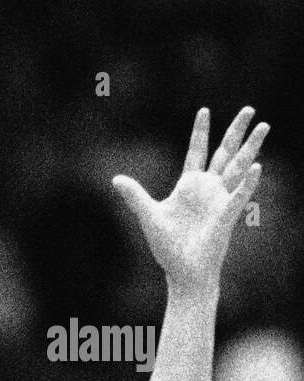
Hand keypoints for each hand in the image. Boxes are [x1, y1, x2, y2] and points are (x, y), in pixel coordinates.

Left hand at [113, 107, 267, 290]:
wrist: (182, 272)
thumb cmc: (168, 247)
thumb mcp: (148, 216)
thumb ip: (135, 196)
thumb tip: (116, 179)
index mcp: (189, 186)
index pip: (196, 152)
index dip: (200, 132)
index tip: (204, 110)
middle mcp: (208, 189)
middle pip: (224, 153)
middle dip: (235, 131)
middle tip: (249, 108)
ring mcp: (220, 200)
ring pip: (238, 167)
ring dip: (251, 147)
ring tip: (264, 125)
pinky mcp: (226, 215)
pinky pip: (239, 195)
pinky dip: (248, 181)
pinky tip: (256, 166)